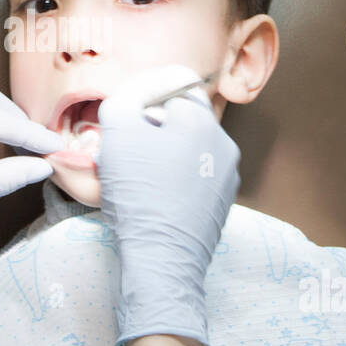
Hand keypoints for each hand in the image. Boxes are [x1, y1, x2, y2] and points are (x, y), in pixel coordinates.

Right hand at [97, 64, 239, 345]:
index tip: (128, 123)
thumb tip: (144, 87)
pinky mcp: (222, 203)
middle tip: (131, 150)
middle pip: (184, 119)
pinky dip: (178, 179)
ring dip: (168, 153)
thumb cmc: (138, 191)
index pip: (172, 87)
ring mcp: (228, 176)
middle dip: (158, 128)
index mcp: (203, 120)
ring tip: (142, 176)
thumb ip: (128, 95)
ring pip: (192, 148)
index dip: (145, 101)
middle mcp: (224, 142)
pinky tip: (159, 197)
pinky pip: (198, 177)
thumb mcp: (117, 130)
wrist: (162, 258)